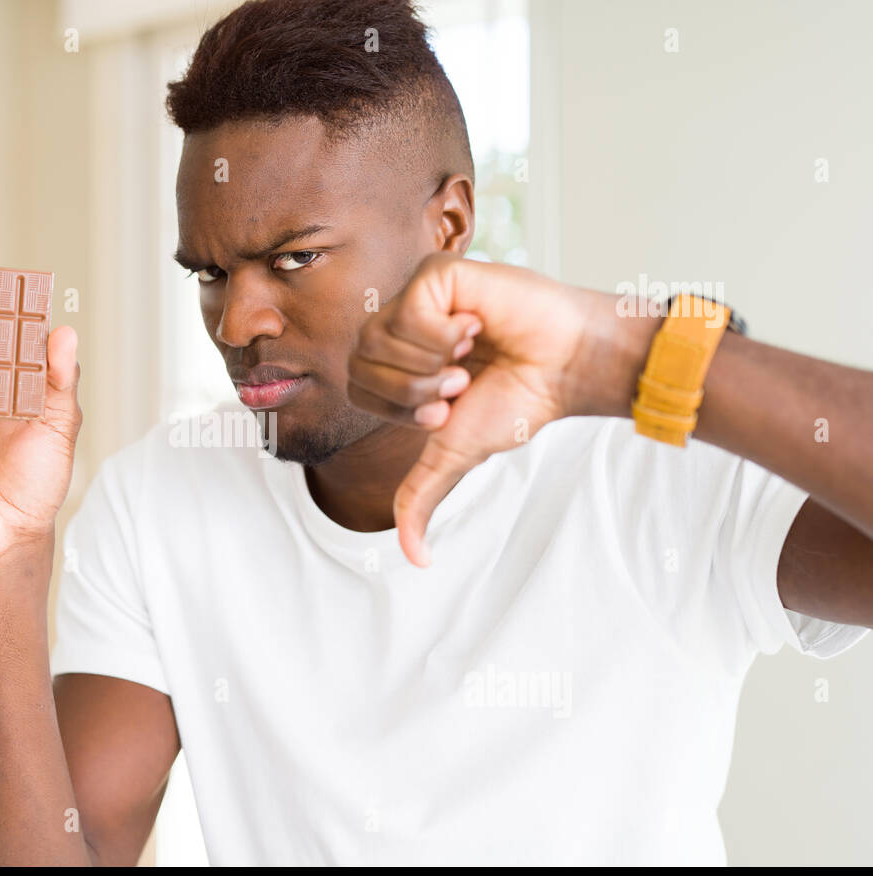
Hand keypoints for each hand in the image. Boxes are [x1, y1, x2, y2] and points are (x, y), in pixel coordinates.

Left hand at [348, 252, 594, 566]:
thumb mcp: (455, 454)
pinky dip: (446, 330)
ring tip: (471, 351)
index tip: (448, 406)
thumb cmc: (516, 400)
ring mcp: (414, 295)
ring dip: (434, 362)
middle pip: (360, 365)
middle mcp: (396, 326)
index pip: (358, 390)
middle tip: (461, 380)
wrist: (564, 367)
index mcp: (393, 363)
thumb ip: (422, 497)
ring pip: (379, 338)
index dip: (404, 409)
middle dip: (417, 390)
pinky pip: (410, 309)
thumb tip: (414, 558)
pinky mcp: (436, 271)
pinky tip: (477, 322)